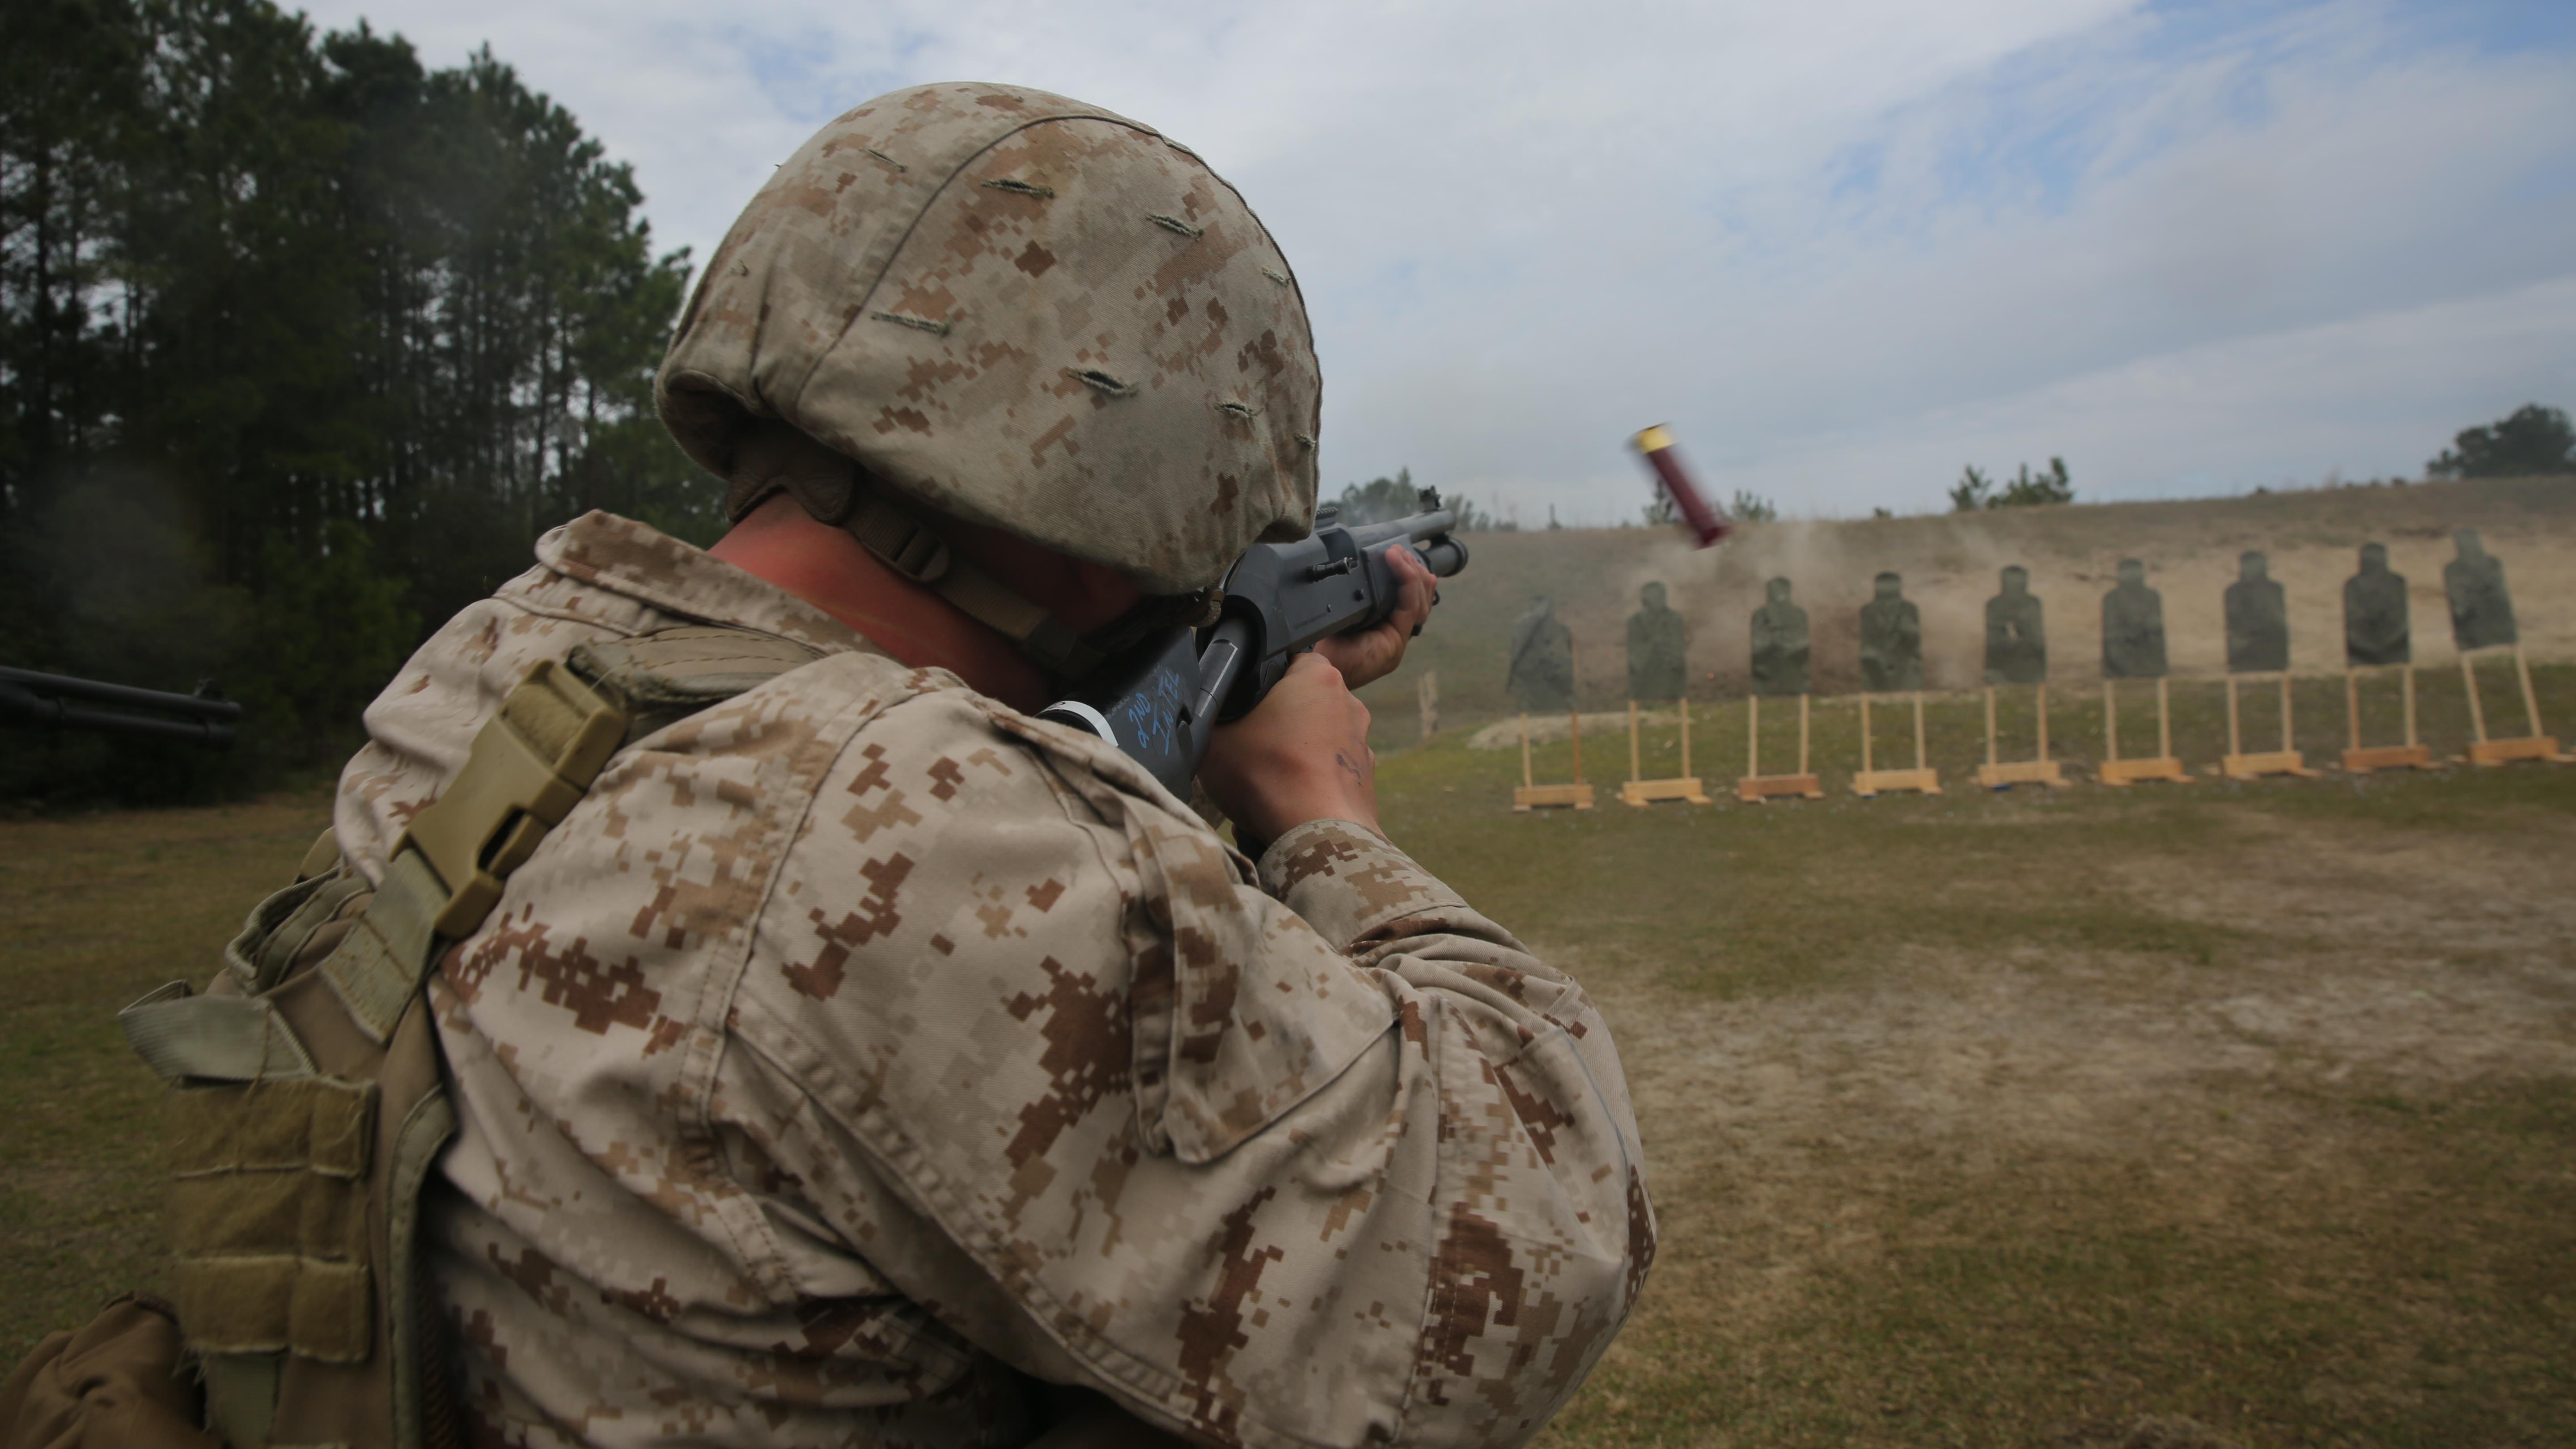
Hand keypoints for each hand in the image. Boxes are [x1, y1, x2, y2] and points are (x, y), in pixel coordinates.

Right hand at [1199, 653, 1377, 845]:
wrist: (1314, 835)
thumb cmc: (1268, 778)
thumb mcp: (1214, 739)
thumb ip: (1207, 717)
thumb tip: (1202, 717)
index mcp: (1318, 677)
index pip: (1288, 661)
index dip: (1260, 683)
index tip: (1242, 708)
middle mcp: (1349, 704)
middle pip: (1303, 704)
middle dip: (1277, 725)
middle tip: (1249, 750)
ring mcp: (1362, 744)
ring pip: (1316, 742)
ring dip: (1292, 758)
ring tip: (1264, 785)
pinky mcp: (1366, 780)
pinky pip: (1329, 775)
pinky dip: (1310, 786)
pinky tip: (1286, 806)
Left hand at [1313, 545, 1436, 689]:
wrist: (1312, 664)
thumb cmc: (1318, 642)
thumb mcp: (1339, 613)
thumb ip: (1353, 597)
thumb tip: (1356, 569)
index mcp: (1382, 633)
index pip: (1408, 604)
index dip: (1412, 581)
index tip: (1406, 558)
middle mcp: (1393, 638)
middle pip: (1419, 603)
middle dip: (1415, 573)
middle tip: (1402, 552)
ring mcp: (1396, 642)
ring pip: (1419, 604)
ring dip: (1412, 573)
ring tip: (1399, 553)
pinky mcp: (1394, 642)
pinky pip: (1409, 607)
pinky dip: (1407, 581)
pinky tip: (1398, 562)